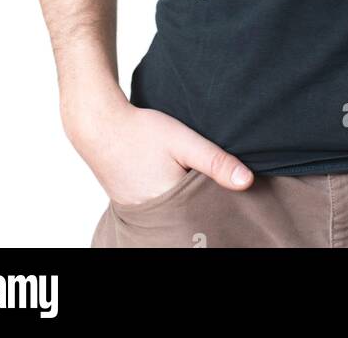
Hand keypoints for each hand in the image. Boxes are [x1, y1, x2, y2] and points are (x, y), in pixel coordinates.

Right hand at [64, 95, 254, 200]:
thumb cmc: (142, 131)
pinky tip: (175, 188)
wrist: (100, 125)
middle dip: (203, 210)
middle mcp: (154, 217)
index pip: (203, 219)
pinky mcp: (131, 206)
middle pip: (189, 221)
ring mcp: (140, 214)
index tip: (230, 203)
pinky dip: (170, 204)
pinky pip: (158, 212)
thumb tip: (247, 182)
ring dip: (186, 207)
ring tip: (194, 188)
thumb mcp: (184, 141)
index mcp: (170, 206)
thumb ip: (215, 162)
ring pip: (173, 217)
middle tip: (213, 193)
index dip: (218, 210)